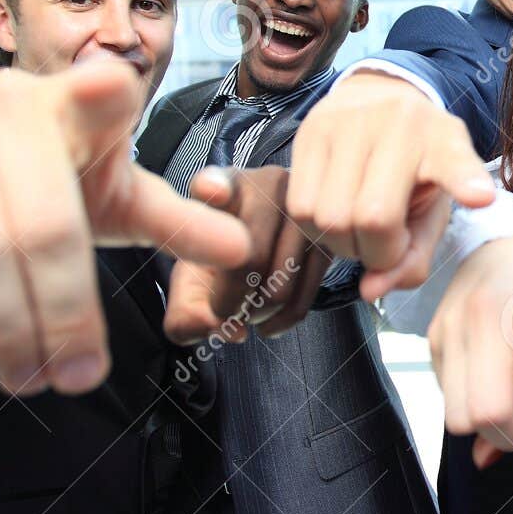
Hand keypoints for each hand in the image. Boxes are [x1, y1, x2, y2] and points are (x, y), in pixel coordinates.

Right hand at [0, 62, 248, 395]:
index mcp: (73, 104)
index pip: (97, 90)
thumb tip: (241, 248)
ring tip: (27, 378)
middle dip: (64, 313)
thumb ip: (175, 222)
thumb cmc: (45, 185)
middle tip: (79, 378)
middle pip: (42, 221)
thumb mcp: (114, 198)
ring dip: (4, 328)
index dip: (100, 90)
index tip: (112, 88)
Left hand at [163, 165, 334, 343]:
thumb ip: (184, 313)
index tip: (212, 196)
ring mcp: (305, 210)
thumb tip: (228, 330)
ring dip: (258, 315)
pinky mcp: (328, 239)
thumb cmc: (217, 258)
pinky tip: (267, 324)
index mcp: (223, 183)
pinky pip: (307, 293)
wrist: (256, 240)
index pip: (215, 183)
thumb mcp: (189, 278)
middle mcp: (270, 185)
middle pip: (251, 258)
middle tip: (223, 315)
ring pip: (282, 282)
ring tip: (245, 316)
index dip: (214, 188)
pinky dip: (284, 321)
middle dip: (232, 304)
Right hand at [287, 72, 494, 302]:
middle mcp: (399, 123)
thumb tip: (371, 290)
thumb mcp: (432, 208)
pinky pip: (301, 207)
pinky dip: (317, 229)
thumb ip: (414, 257)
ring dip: (343, 243)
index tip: (481, 198)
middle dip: (377, 252)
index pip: (454, 162)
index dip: (465, 181)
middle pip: (373, 218)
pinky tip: (336, 213)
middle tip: (386, 243)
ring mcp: (350, 122)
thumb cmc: (413, 168)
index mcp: (443, 140)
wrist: (377, 102)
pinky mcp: (310, 131)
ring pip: (330, 217)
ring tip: (360, 227)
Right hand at [428, 237, 512, 469]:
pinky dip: (468, 390)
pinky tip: (488, 363)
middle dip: (499, 424)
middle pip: (467, 420)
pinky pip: (444, 391)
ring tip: (505, 377)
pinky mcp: (430, 337)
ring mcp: (445, 330)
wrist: (509, 246)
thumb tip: (484, 460)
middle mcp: (475, 324)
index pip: (495, 411)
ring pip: (451, 414)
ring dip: (481, 408)